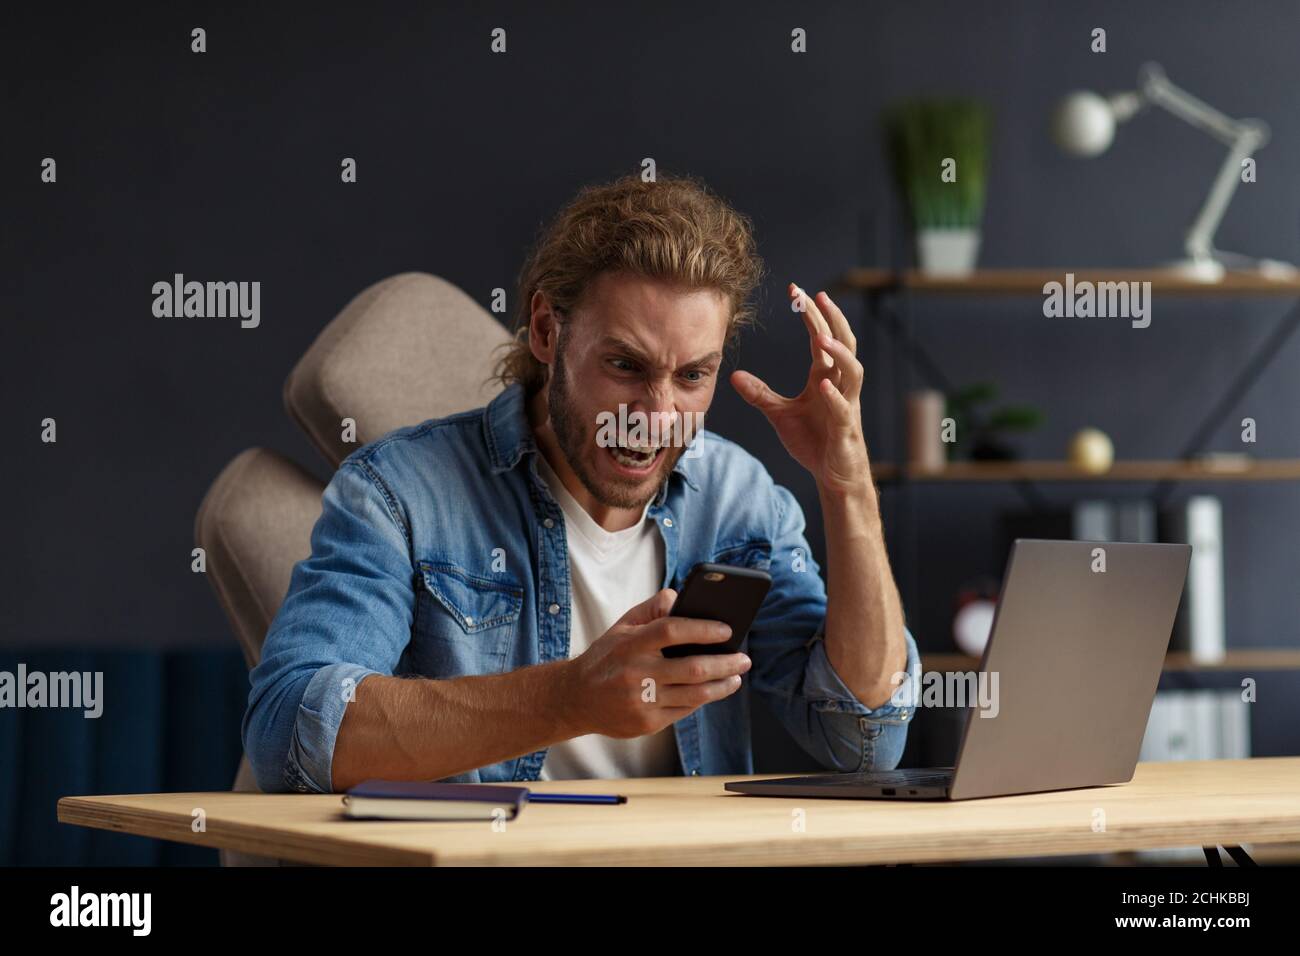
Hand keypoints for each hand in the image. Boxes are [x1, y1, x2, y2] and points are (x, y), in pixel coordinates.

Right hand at [563, 589, 751, 738]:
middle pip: (692, 668)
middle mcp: (636, 673)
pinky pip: (684, 711)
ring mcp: (642, 701)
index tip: (727, 630)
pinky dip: (702, 700)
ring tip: (736, 676)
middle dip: (725, 663)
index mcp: (630, 644)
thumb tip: (679, 597)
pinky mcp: (646, 723)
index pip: (672, 630)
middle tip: (744, 658)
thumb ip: (651, 609)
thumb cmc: (606, 657)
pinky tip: (713, 690)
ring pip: (695, 694)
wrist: (575, 699)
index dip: (703, 629)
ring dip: (722, 685)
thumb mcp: (621, 627)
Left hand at [731, 283, 870, 494]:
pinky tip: (824, 385)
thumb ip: (760, 394)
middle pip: (844, 344)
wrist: (833, 475)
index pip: (822, 336)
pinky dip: (835, 397)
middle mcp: (840, 386)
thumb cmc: (814, 441)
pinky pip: (844, 409)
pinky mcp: (845, 430)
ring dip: (838, 354)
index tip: (796, 289)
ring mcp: (846, 406)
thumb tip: (733, 375)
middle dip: (832, 319)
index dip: (811, 313)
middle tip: (816, 296)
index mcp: (825, 377)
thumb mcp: (780, 414)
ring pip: (853, 372)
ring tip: (821, 338)